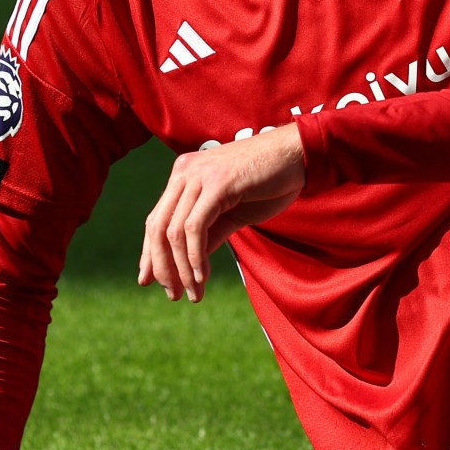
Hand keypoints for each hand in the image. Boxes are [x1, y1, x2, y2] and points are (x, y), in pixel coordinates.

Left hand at [140, 125, 306, 301]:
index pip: (156, 220)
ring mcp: (199, 176)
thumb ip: (210, 232)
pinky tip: (202, 277)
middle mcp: (185, 172)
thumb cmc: (270, 181)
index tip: (150, 282)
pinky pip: (195, 228)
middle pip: (157, 227)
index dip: (150, 254)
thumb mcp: (234, 212)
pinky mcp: (217, 184)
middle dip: (162, 266)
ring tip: (192, 293)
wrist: (299, 155)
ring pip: (173, 231)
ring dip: (181, 268)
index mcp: (184, 176)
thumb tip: (191, 263)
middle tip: (173, 294)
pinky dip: (196, 257)